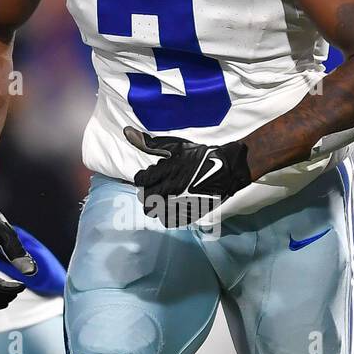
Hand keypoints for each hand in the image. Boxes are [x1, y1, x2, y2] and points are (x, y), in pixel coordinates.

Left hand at [124, 127, 250, 226]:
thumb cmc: (201, 156)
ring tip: (163, 199)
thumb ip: (150, 144)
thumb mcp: (175, 146)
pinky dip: (167, 215)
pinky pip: (169, 221)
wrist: (226, 169)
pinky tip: (171, 208)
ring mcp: (180, 203)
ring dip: (156, 206)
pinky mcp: (189, 213)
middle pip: (145, 199)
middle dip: (146, 194)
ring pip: (155, 212)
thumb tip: (127, 132)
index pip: (141, 181)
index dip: (141, 179)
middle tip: (154, 189)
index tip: (147, 178)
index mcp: (166, 172)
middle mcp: (171, 189)